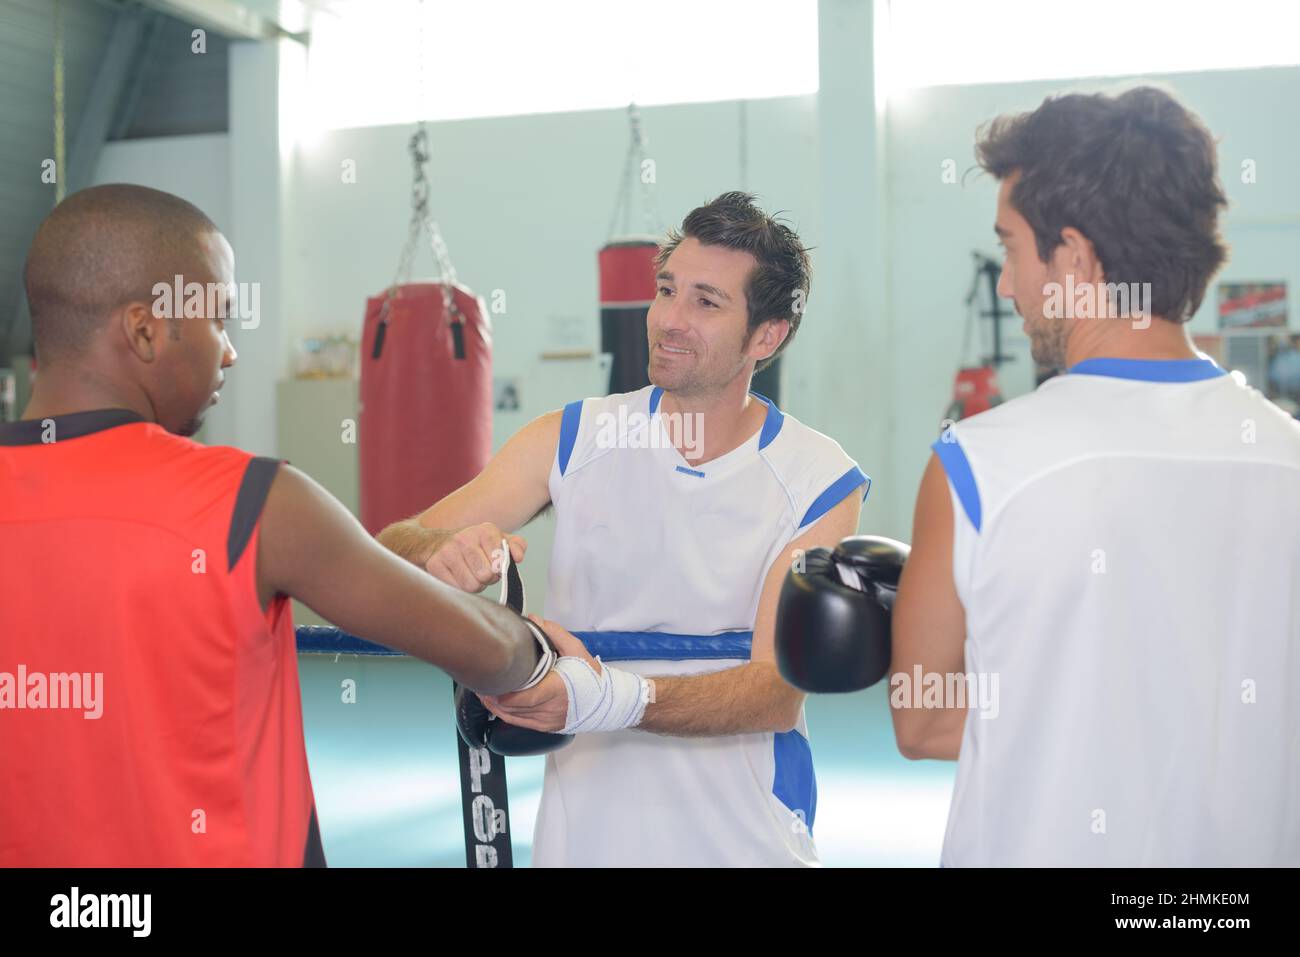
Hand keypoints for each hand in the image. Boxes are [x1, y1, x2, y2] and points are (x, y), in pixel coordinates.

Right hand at [425, 522, 526, 592]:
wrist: (438, 543)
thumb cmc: (475, 546)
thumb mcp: (499, 541)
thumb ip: (516, 546)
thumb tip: (518, 557)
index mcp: (485, 530)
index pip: (500, 562)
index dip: (500, 569)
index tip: (494, 565)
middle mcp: (464, 538)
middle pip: (485, 575)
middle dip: (487, 579)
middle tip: (481, 572)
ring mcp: (447, 551)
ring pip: (471, 585)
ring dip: (474, 585)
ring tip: (470, 574)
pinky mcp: (434, 564)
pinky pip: (456, 589)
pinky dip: (460, 588)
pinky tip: (457, 576)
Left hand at [481, 616, 596, 731]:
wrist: (607, 702)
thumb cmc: (592, 676)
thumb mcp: (577, 650)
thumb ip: (554, 633)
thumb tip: (533, 619)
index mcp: (558, 689)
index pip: (524, 697)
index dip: (504, 694)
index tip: (491, 682)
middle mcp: (551, 709)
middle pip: (513, 707)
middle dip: (494, 696)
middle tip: (480, 681)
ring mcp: (547, 721)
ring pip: (513, 717)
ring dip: (495, 705)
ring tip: (483, 691)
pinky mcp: (545, 727)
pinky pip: (519, 723)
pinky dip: (504, 714)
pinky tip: (494, 704)